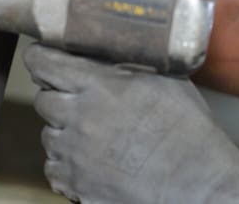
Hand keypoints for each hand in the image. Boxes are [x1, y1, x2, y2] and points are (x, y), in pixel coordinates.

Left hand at [24, 43, 238, 203]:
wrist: (197, 184)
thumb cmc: (190, 131)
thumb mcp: (166, 81)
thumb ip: (132, 66)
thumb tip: (117, 52)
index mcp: (100, 87)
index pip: (45, 63)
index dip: (41, 56)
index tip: (42, 54)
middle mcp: (80, 119)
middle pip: (43, 99)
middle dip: (57, 93)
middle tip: (79, 95)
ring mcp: (75, 155)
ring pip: (48, 134)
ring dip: (64, 129)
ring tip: (95, 131)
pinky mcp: (77, 184)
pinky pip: (54, 167)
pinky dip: (67, 161)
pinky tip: (91, 157)